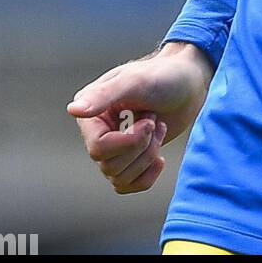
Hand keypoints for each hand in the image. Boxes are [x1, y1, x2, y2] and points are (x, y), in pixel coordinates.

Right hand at [67, 41, 214, 194]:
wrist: (188, 84)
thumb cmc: (163, 76)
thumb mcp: (135, 82)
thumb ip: (104, 95)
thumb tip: (73, 110)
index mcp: (91, 113)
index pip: (98, 148)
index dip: (128, 141)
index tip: (149, 120)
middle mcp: (97, 132)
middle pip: (110, 166)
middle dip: (142, 146)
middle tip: (155, 120)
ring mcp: (113, 148)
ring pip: (119, 178)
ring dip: (148, 156)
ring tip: (158, 128)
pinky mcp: (129, 160)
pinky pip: (128, 186)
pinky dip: (147, 175)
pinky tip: (160, 157)